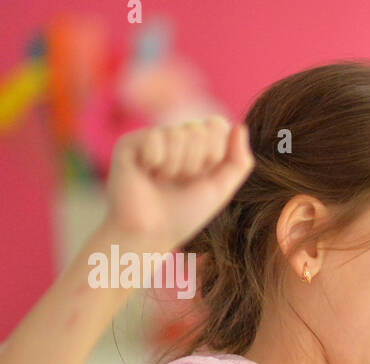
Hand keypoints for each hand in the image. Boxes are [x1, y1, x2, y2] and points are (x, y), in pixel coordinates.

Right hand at [103, 116, 254, 251]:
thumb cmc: (185, 214)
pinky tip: (146, 174)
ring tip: (162, 180)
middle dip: (195, 163)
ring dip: (176, 166)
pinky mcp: (130, 143)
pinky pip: (155, 139)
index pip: (217, 125)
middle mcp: (175, 137)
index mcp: (197, 146)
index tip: (203, 175)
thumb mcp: (221, 190)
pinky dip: (156, 162)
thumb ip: (239, 162)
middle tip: (179, 181)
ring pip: (178, 134)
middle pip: (199, 130)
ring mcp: (152, 138)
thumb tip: (240, 127)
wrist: (151, 233)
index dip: (215, 153)